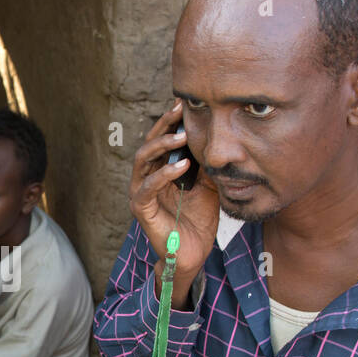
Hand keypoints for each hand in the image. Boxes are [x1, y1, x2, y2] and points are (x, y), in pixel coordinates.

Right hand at [129, 100, 219, 283]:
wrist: (193, 253)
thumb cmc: (198, 219)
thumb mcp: (209, 184)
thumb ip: (207, 164)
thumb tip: (216, 137)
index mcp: (161, 169)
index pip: (162, 139)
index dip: (172, 122)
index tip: (186, 103)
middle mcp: (147, 177)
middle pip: (149, 143)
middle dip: (164, 125)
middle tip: (180, 110)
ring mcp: (141, 192)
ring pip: (143, 160)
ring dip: (161, 145)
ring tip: (182, 137)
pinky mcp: (141, 209)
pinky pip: (147, 187)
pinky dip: (163, 174)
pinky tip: (183, 166)